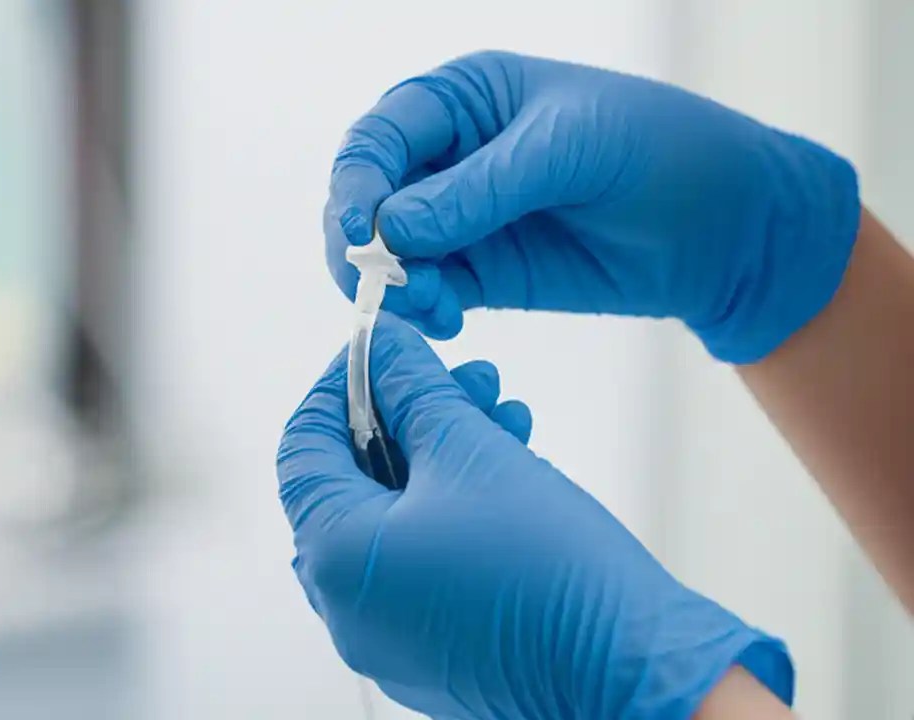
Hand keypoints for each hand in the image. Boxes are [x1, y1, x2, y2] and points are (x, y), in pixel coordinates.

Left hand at [277, 315, 791, 717]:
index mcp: (336, 558)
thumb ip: (414, 389)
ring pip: (396, 519)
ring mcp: (389, 636)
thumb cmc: (550, 574)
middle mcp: (347, 607)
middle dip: (408, 417)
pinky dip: (454, 508)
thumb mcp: (472, 452)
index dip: (339, 387)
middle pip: (352, 482)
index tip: (381, 351)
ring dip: (442, 456)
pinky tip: (509, 467)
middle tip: (459, 379)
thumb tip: (385, 349)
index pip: (302, 447)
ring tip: (502, 416)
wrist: (630, 671)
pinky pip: (423, 561)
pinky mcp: (434, 649)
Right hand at [323, 51, 859, 362]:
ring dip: (391, 285)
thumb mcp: (568, 148)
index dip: (356, 183)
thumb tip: (391, 230)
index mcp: (462, 100)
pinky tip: (447, 320)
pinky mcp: (483, 274)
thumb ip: (479, 189)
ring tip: (434, 308)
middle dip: (360, 244)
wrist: (728, 226)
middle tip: (386, 285)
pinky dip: (421, 310)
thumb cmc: (659, 150)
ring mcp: (462, 219)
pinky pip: (426, 293)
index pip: (378, 137)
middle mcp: (449, 157)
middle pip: (366, 199)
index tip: (361, 232)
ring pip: (386, 255)